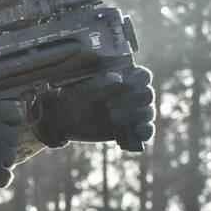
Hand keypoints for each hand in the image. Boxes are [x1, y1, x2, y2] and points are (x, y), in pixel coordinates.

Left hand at [34, 68, 154, 147]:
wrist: (63, 119)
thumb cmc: (72, 97)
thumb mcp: (81, 89)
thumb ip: (98, 85)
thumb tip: (118, 79)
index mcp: (122, 77)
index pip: (142, 76)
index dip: (137, 82)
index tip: (121, 87)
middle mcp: (131, 94)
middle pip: (147, 95)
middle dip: (133, 102)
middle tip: (111, 107)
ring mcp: (132, 112)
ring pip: (148, 113)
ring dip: (137, 117)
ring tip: (117, 120)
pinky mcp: (129, 129)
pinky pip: (145, 131)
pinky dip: (145, 133)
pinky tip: (139, 134)